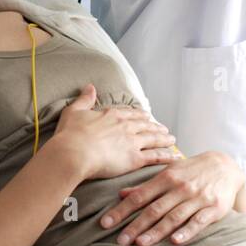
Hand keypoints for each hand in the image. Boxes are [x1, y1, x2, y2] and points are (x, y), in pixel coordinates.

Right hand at [45, 84, 180, 180]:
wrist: (73, 153)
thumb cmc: (70, 135)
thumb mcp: (74, 111)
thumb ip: (84, 99)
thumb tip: (89, 86)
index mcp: (112, 115)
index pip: (130, 114)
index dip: (140, 116)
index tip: (146, 117)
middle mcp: (125, 126)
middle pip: (145, 125)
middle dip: (156, 127)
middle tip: (164, 129)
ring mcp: (132, 141)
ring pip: (153, 139)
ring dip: (164, 139)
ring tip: (172, 140)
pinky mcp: (135, 158)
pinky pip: (155, 156)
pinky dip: (167, 156)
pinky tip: (175, 156)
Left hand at [98, 150, 244, 245]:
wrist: (226, 165)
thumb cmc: (191, 171)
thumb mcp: (168, 172)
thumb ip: (145, 185)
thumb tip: (121, 193)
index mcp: (166, 178)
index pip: (139, 196)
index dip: (121, 210)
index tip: (106, 223)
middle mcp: (180, 188)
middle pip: (154, 209)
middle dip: (135, 226)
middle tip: (120, 241)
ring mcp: (197, 198)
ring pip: (173, 217)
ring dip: (156, 232)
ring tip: (140, 244)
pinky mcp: (214, 209)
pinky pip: (198, 222)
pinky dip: (186, 231)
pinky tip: (175, 241)